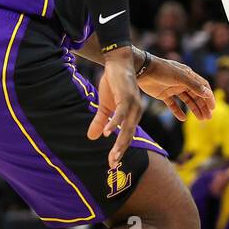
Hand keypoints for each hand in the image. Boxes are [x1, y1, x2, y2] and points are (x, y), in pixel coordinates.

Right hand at [88, 48, 143, 167]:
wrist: (118, 63)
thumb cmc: (114, 85)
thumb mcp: (105, 106)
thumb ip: (100, 122)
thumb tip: (92, 138)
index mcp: (132, 116)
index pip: (127, 137)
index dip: (119, 150)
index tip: (112, 164)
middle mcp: (136, 113)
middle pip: (128, 136)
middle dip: (120, 151)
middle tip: (113, 164)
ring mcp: (133, 105)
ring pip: (127, 128)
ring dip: (120, 142)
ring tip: (113, 155)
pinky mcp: (126, 97)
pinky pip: (120, 114)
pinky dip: (114, 124)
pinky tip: (108, 133)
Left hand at [136, 53, 214, 121]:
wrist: (142, 70)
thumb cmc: (162, 70)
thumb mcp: (179, 77)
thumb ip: (193, 85)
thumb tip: (207, 93)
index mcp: (188, 75)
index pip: (203, 87)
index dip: (209, 97)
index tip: (213, 108)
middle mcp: (182, 82)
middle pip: (196, 96)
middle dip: (203, 106)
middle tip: (208, 118)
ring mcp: (173, 88)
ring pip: (187, 101)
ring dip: (194, 109)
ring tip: (201, 119)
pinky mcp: (163, 94)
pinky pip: (173, 105)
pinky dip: (178, 111)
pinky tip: (182, 118)